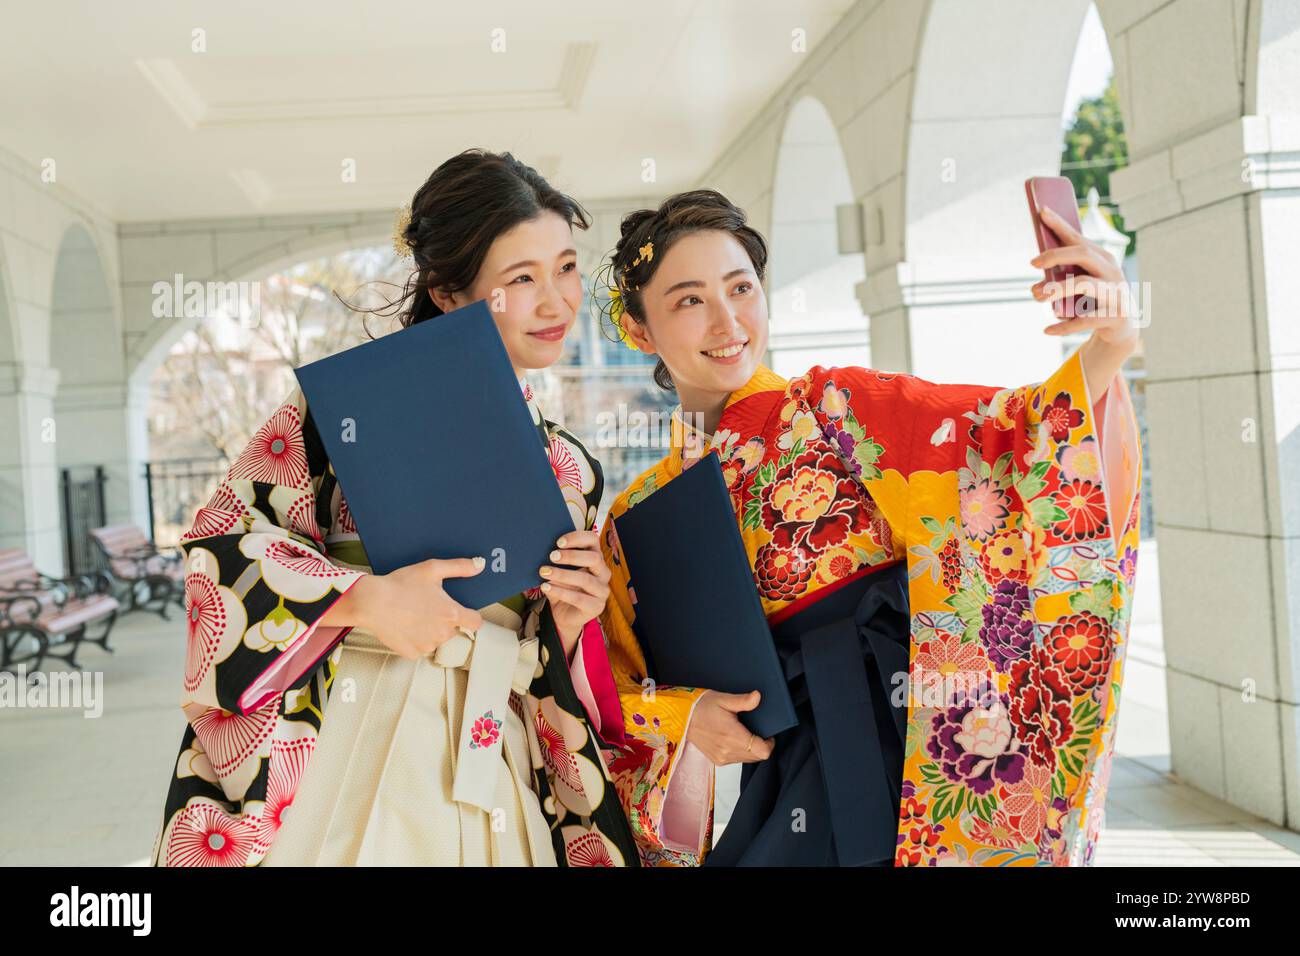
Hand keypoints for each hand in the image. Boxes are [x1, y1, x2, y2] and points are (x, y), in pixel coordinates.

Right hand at [350, 557, 485, 659]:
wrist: (371, 602)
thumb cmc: (400, 585)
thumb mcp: (431, 569)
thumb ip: (459, 567)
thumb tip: (479, 565)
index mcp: (451, 614)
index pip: (476, 622)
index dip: (471, 616)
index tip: (463, 612)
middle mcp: (443, 633)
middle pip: (453, 630)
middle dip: (444, 621)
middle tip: (426, 607)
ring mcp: (427, 645)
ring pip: (436, 640)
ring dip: (429, 631)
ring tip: (412, 614)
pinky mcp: (412, 653)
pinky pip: (419, 648)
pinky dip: (414, 639)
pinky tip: (404, 626)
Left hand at [539, 531, 610, 657]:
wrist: (564, 615)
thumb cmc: (563, 588)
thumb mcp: (559, 572)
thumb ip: (555, 562)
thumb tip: (539, 551)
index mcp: (595, 558)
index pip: (593, 540)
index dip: (577, 538)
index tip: (558, 542)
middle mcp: (603, 572)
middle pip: (594, 558)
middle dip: (571, 556)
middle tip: (551, 556)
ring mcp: (602, 590)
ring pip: (585, 579)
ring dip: (562, 574)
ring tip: (544, 572)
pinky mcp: (597, 606)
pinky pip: (578, 598)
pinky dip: (560, 592)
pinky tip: (546, 587)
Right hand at [684, 690, 774, 765]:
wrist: (682, 717)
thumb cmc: (702, 706)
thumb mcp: (724, 699)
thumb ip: (743, 701)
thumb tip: (758, 697)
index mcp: (732, 736)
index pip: (763, 751)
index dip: (770, 743)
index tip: (767, 733)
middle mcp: (727, 751)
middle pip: (757, 756)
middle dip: (760, 744)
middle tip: (754, 729)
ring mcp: (722, 758)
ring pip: (747, 759)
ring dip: (750, 749)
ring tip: (743, 733)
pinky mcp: (717, 760)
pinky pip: (737, 760)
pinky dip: (740, 752)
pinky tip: (734, 739)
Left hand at [1031, 205, 1139, 395]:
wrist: (1123, 328)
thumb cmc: (1095, 300)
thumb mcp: (1082, 284)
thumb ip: (1063, 278)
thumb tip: (1036, 282)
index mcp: (1102, 259)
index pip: (1079, 238)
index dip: (1060, 225)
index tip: (1041, 212)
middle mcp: (1111, 271)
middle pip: (1083, 254)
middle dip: (1056, 255)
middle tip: (1033, 263)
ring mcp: (1115, 293)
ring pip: (1084, 284)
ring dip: (1057, 289)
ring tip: (1037, 296)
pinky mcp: (1114, 315)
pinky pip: (1084, 319)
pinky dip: (1063, 326)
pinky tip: (1046, 330)